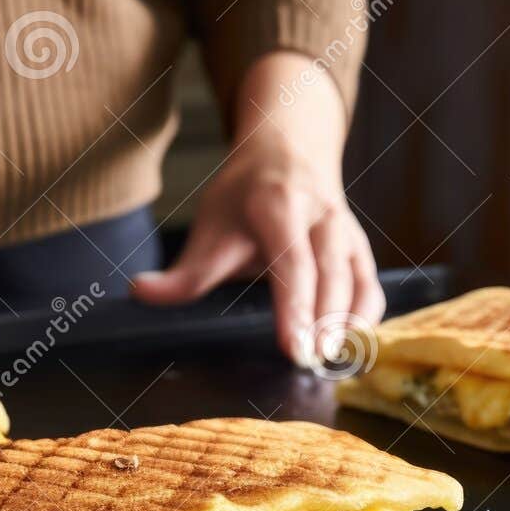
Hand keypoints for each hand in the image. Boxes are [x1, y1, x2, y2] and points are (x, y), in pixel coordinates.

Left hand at [131, 53, 383, 365]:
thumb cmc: (247, 195)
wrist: (289, 148)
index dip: (295, 307)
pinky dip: (366, 316)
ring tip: (334, 361)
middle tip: (313, 362)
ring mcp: (347, 230)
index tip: (295, 347)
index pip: (292, 263)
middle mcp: (320, 216)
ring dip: (350, 322)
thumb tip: (140, 292)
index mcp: (279, 205)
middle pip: (330, 273)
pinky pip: (370, 284)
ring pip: (357, 279)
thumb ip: (184, 270)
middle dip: (325, 320)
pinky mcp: (360, 247)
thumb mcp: (211, 225)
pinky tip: (351, 346)